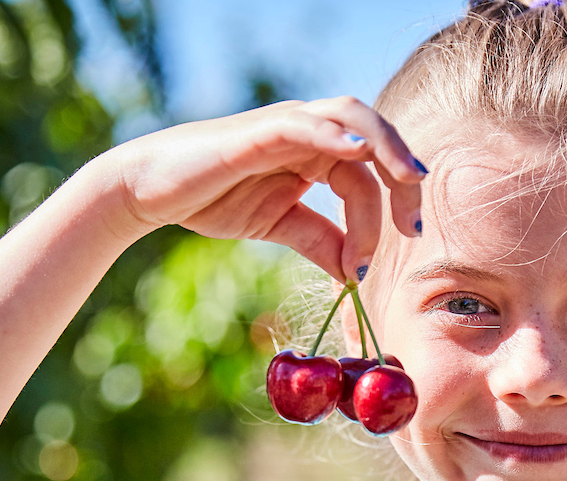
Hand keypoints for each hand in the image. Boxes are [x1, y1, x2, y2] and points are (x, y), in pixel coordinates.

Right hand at [109, 97, 426, 282]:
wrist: (154, 191)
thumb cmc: (214, 199)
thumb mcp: (281, 226)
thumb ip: (321, 242)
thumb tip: (356, 275)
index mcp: (320, 153)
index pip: (374, 172)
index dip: (394, 206)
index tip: (403, 243)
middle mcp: (311, 132)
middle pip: (376, 141)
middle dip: (403, 180)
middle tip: (412, 226)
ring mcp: (286, 126)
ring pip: (351, 119)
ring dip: (387, 146)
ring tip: (407, 179)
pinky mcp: (258, 131)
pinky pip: (304, 123)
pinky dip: (333, 133)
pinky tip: (355, 151)